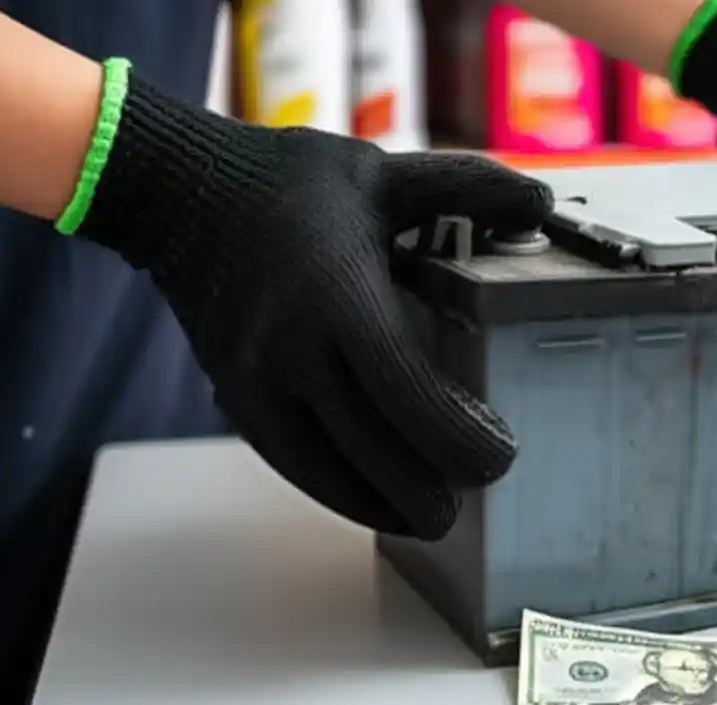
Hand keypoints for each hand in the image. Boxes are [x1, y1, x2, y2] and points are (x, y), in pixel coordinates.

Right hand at [79, 73, 552, 539]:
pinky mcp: (237, 399)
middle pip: (370, 445)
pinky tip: (379, 503)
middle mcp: (291, 347)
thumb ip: (467, 188)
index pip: (402, 385)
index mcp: (337, 293)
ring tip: (435, 519)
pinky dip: (340, 492)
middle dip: (429, 486)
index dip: (454, 434)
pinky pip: (293, 464)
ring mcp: (256, 381)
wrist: (175, 196)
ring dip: (385, 504)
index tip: (499, 455)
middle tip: (479, 489)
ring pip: (327, 471)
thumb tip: (541, 205)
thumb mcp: (383, 174)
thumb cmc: (287, 183)